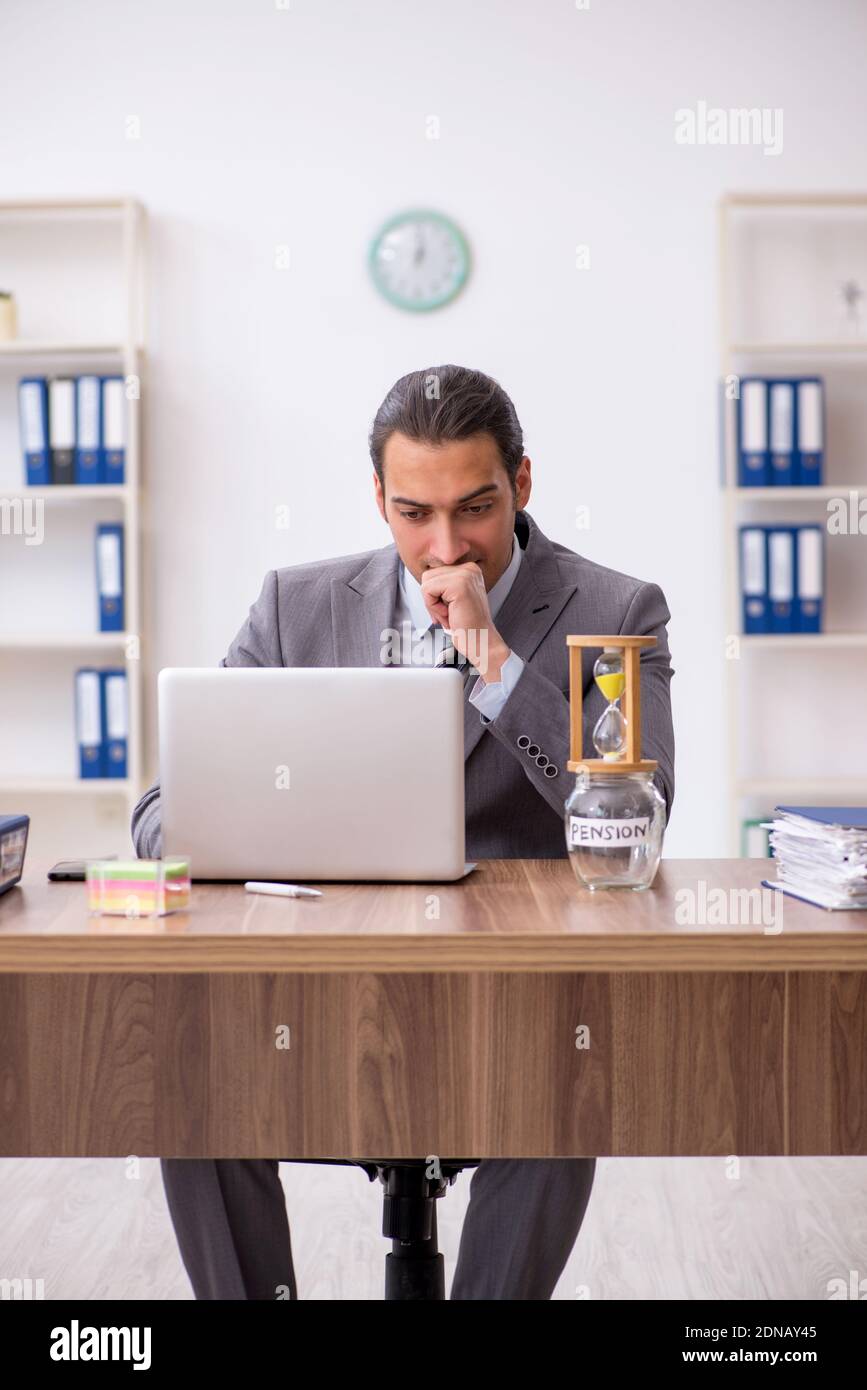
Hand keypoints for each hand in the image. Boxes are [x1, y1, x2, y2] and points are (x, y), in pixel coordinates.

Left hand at [420, 561, 510, 680]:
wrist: (481, 642)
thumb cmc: (467, 626)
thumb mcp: (453, 598)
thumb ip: (441, 585)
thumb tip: (424, 579)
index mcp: (469, 570)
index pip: (434, 573)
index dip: (435, 595)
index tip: (449, 609)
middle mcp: (469, 569)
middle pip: (428, 576)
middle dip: (432, 599)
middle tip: (448, 614)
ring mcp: (465, 575)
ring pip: (426, 583)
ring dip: (432, 604)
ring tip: (450, 614)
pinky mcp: (459, 585)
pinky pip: (427, 590)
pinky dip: (433, 608)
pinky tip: (449, 614)